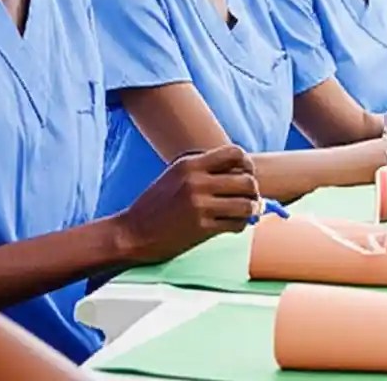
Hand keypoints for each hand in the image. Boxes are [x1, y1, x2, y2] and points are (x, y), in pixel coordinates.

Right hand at [116, 145, 258, 264]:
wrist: (133, 233)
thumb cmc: (156, 205)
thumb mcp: (176, 175)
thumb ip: (204, 170)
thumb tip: (241, 173)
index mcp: (189, 164)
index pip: (235, 153)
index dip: (247, 164)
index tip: (245, 174)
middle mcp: (196, 181)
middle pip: (247, 180)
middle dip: (253, 191)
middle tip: (248, 198)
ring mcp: (199, 205)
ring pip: (247, 204)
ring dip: (250, 210)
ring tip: (243, 214)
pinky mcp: (202, 228)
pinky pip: (237, 224)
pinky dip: (240, 225)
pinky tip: (231, 225)